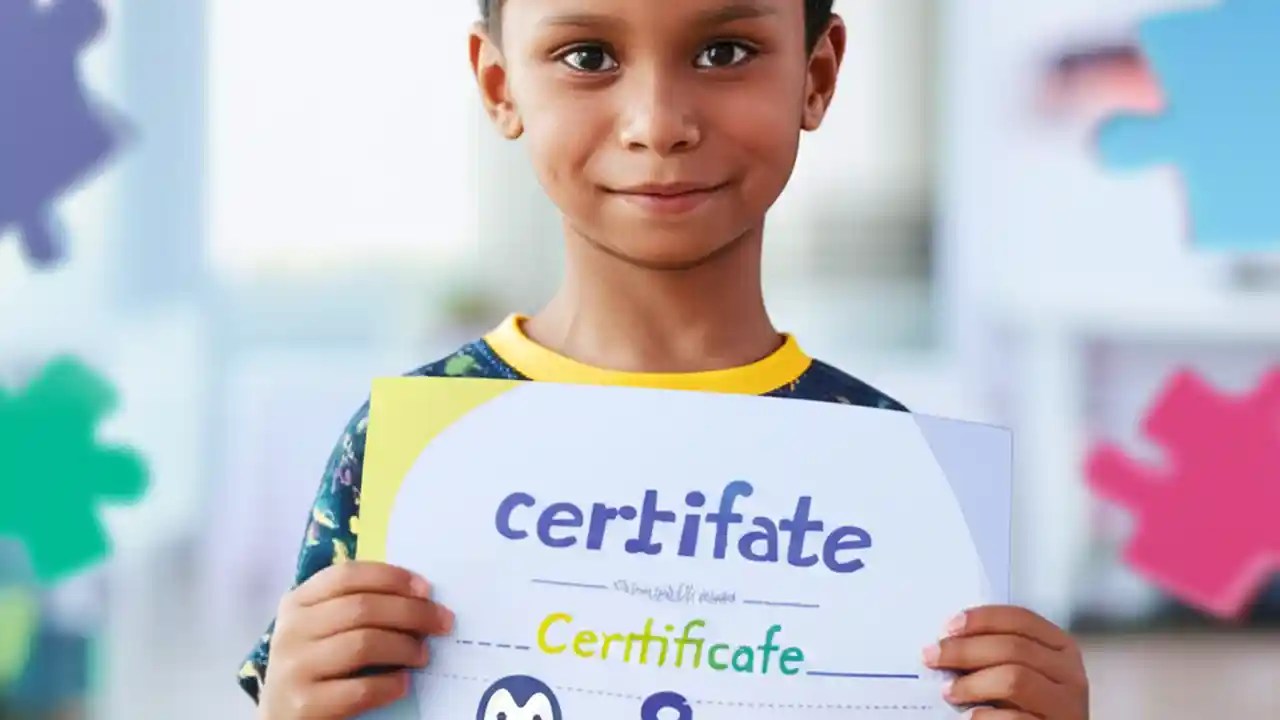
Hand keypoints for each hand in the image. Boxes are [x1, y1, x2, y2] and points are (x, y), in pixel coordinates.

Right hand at [258, 562, 454, 719]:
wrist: (281, 718)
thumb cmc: (312, 666)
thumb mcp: (320, 629)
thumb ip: (352, 608)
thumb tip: (418, 597)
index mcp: (296, 602)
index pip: (347, 575)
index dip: (391, 577)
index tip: (425, 588)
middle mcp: (290, 630)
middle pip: (362, 608)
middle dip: (412, 612)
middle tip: (442, 621)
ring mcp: (293, 668)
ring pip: (363, 644)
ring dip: (404, 647)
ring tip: (423, 655)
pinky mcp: (303, 705)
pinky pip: (359, 689)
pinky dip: (389, 684)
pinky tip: (403, 684)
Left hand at [922, 605, 1088, 718]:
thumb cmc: (1027, 704)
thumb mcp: (1020, 670)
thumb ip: (995, 653)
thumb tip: (946, 643)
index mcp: (1060, 647)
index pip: (1021, 619)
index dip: (982, 619)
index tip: (948, 628)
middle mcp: (1070, 673)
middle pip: (1013, 648)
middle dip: (965, 650)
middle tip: (932, 657)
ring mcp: (1067, 705)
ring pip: (1015, 679)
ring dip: (972, 684)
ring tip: (948, 692)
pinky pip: (1016, 719)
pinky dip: (986, 716)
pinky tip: (969, 717)